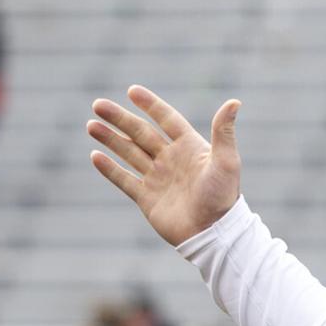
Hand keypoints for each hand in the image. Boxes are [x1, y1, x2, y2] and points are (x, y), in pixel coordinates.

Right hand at [88, 85, 241, 245]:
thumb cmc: (223, 196)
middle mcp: (170, 159)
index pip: (166, 119)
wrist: (212, 234)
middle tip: (98, 105)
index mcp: (189, 146)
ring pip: (128, 153)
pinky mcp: (147, 198)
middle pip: (140, 133)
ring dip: (110, 139)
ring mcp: (157, 178)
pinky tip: (95, 156)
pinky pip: (124, 180)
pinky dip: (109, 169)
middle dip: (119, 119)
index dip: (150, 105)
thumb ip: (224, 131)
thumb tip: (234, 102)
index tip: (132, 91)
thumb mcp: (226, 161)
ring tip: (91, 125)